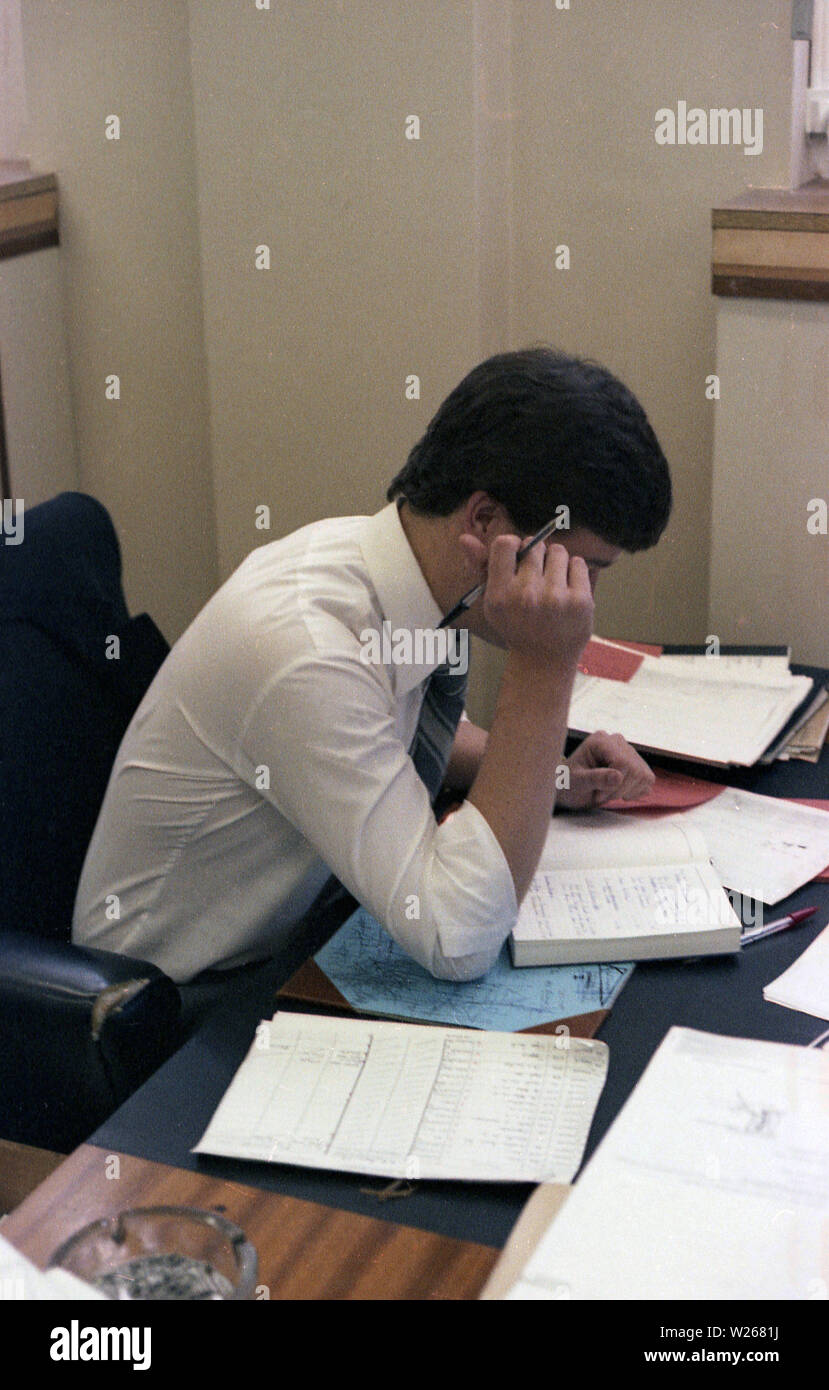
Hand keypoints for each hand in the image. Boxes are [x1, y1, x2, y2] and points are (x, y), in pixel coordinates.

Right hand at [460, 533, 593, 669]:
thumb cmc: (516, 626)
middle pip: (534, 545)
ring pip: (558, 551)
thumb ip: (481, 567)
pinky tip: (567, 589)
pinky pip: (578, 563)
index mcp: (501, 594)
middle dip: (536, 556)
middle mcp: (527, 595)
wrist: (544, 661)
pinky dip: (573, 572)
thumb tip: (465, 538)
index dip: (513, 547)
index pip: (505, 544)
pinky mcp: (581, 600)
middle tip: (536, 577)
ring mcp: (556, 598)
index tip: (517, 560)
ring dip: (555, 562)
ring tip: (552, 583)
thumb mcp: (493, 601)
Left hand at [556, 731, 654, 809]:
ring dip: (627, 792)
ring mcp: (628, 752)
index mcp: (600, 741)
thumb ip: (595, 778)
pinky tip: (619, 791)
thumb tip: (618, 777)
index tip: (598, 793)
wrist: (570, 786)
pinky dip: (636, 791)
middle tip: (601, 794)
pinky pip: (648, 780)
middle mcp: (617, 742)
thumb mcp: (576, 782)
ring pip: (645, 776)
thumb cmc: (568, 782)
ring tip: (609, 792)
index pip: (623, 762)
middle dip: (620, 789)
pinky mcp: (636, 764)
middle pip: (635, 770)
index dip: (614, 783)